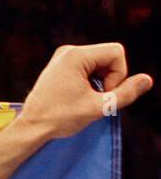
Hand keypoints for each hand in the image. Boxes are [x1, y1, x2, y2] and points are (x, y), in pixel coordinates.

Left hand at [16, 43, 151, 141]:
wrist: (30, 127)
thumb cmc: (59, 118)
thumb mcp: (98, 107)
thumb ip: (126, 93)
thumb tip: (147, 80)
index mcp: (75, 55)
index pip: (116, 52)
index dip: (119, 74)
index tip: (103, 93)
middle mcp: (68, 51)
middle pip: (108, 56)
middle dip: (109, 78)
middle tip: (94, 99)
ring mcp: (62, 57)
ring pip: (99, 62)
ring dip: (100, 81)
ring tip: (84, 99)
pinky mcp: (60, 65)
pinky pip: (87, 67)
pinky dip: (90, 81)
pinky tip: (78, 96)